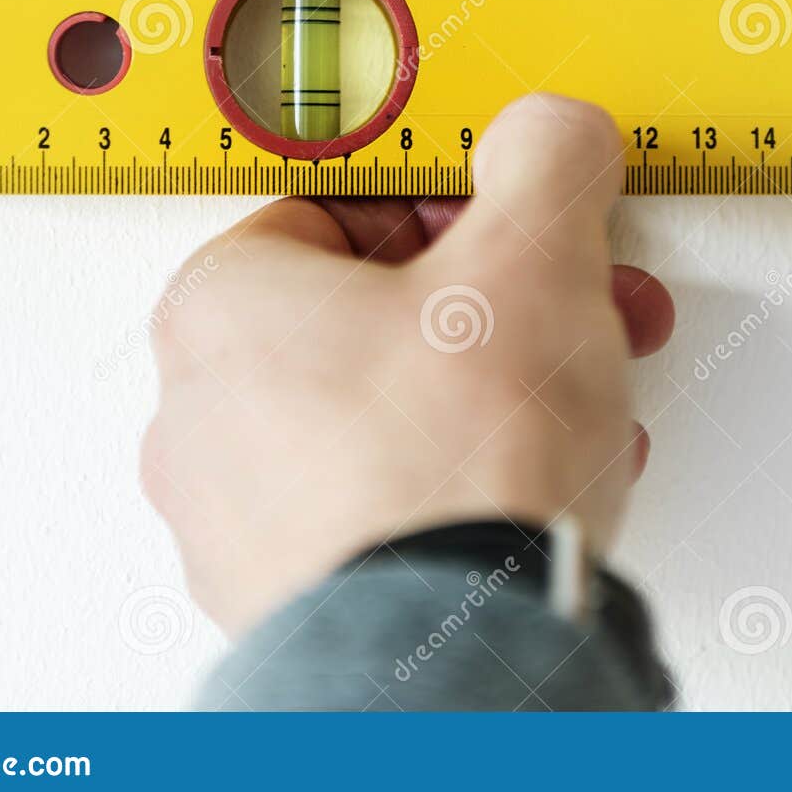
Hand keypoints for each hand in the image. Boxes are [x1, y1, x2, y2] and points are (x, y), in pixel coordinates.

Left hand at [140, 94, 674, 635]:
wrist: (459, 657)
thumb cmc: (455, 467)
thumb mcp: (533, 256)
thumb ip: (545, 158)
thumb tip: (552, 133)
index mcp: (225, 308)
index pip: (341, 211)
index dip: (456, 210)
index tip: (514, 227)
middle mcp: (206, 417)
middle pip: (376, 316)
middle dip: (504, 308)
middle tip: (577, 312)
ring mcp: (243, 521)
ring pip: (390, 415)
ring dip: (500, 395)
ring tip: (584, 405)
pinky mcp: (296, 597)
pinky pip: (390, 504)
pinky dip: (469, 484)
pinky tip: (543, 487)